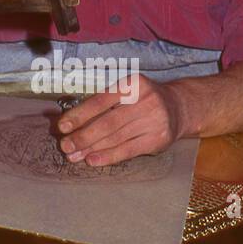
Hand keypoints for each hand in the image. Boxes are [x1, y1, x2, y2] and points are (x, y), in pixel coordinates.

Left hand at [55, 76, 185, 165]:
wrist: (180, 107)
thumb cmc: (144, 100)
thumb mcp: (127, 92)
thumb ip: (103, 104)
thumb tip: (71, 124)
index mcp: (132, 84)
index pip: (100, 101)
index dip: (79, 115)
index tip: (62, 127)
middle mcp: (145, 100)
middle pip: (107, 122)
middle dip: (83, 136)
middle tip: (65, 146)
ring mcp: (154, 120)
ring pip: (116, 137)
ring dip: (92, 148)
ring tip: (74, 156)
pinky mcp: (158, 138)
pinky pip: (128, 150)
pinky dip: (108, 156)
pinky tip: (93, 160)